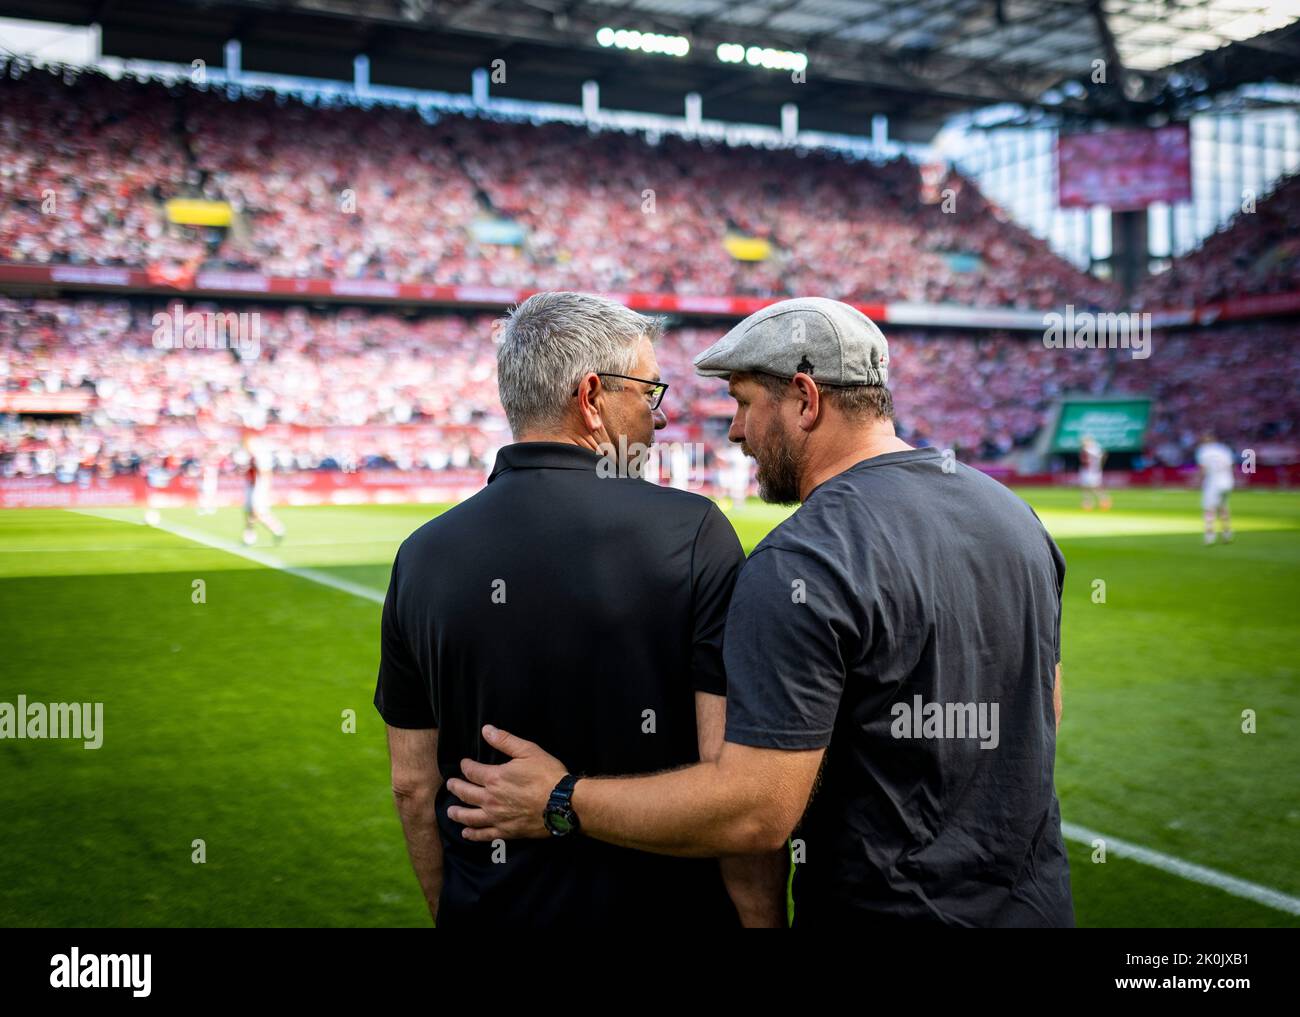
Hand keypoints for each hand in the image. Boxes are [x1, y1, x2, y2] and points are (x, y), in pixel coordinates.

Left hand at [445, 725, 567, 841]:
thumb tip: (486, 730)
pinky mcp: (506, 831)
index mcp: (495, 778)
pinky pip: (484, 835)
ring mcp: (497, 817)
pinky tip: (466, 834)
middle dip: (455, 788)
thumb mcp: (528, 751)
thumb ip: (505, 740)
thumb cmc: (547, 775)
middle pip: (465, 794)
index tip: (464, 764)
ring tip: (450, 811)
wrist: (563, 803)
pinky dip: (473, 835)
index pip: (471, 771)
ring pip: (469, 817)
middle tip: (450, 785)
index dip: (465, 766)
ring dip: (457, 813)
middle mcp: (491, 799)